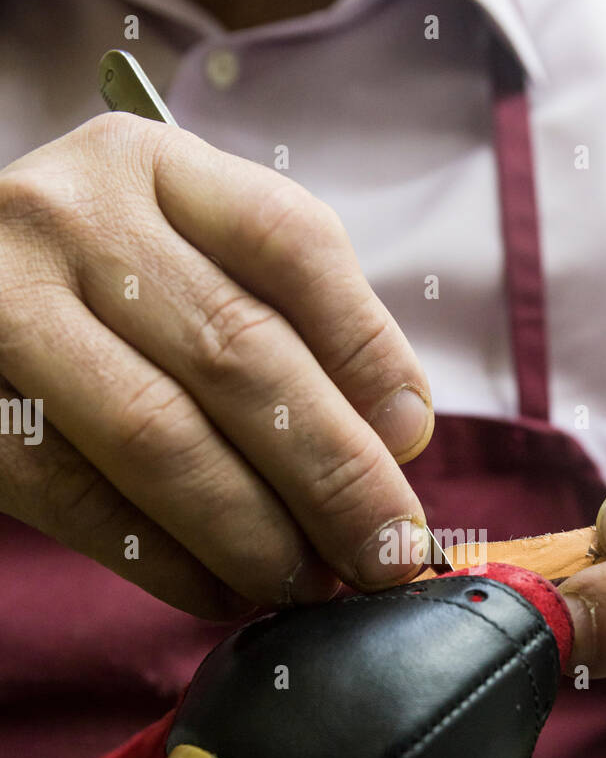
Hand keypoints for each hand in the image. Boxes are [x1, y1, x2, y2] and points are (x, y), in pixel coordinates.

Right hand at [0, 113, 433, 616]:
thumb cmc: (91, 289)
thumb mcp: (179, 256)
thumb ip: (279, 320)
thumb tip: (393, 441)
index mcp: (154, 167)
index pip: (291, 243)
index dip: (367, 352)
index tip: (414, 441)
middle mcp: (76, 220)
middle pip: (239, 353)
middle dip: (335, 472)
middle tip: (389, 550)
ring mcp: (7, 309)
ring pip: (162, 436)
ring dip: (257, 530)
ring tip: (314, 582)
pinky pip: (84, 501)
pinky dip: (169, 562)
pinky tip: (225, 590)